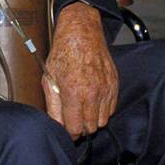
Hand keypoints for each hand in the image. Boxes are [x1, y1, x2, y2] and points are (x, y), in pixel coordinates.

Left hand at [42, 2, 118, 138]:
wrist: (82, 33)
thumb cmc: (64, 53)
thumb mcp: (49, 79)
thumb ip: (53, 105)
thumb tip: (56, 124)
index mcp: (74, 92)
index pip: (76, 128)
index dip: (70, 132)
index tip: (67, 128)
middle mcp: (92, 93)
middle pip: (91, 128)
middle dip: (81, 126)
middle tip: (73, 117)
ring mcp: (106, 89)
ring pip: (102, 121)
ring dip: (92, 119)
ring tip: (82, 107)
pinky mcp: (114, 85)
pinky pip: (111, 109)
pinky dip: (102, 109)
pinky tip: (92, 99)